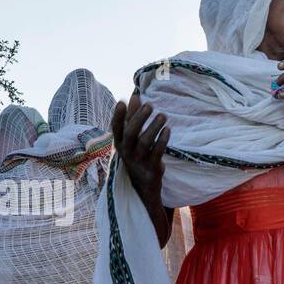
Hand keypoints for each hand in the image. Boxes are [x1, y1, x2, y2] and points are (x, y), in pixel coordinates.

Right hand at [113, 92, 172, 245]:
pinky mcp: (152, 169)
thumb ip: (133, 117)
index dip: (118, 115)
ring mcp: (139, 161)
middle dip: (140, 118)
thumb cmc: (137, 156)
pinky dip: (163, 140)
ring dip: (154, 127)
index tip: (122, 101)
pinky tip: (168, 130)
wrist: (143, 187)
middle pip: (131, 133)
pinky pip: (157, 152)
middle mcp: (127, 153)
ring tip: (163, 115)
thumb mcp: (132, 138)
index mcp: (119, 144)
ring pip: (145, 142)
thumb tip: (134, 95)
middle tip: (150, 105)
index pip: (116, 128)